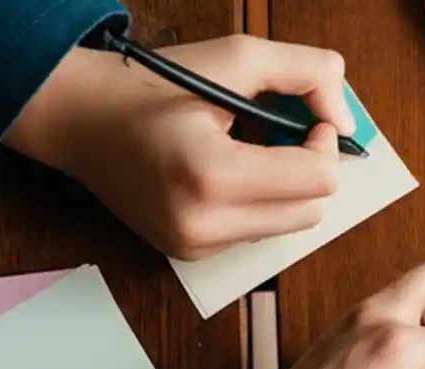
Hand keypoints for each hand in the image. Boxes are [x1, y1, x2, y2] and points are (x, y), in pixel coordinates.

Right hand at [4, 35, 356, 259]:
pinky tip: (226, 174)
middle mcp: (202, 223)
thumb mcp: (234, 58)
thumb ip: (306, 73)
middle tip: (283, 133)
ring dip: (287, 189)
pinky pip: (256, 233)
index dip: (325, 145)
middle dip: (311, 170)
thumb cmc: (152, 83)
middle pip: (311, 211)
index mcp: (210, 175)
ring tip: (251, 151)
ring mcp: (195, 246)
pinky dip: (258, 204)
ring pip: (288, 226)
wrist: (79, 119)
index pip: (317, 181)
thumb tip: (345, 120)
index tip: (308, 119)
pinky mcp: (191, 254)